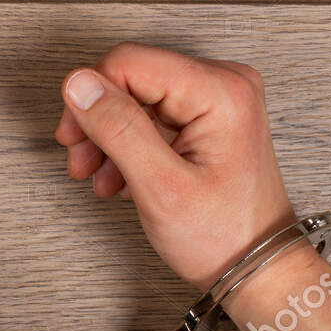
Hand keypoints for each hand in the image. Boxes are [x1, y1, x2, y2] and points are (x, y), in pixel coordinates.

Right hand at [54, 42, 295, 288]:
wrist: (256, 268)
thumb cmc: (223, 236)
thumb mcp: (160, 186)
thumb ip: (118, 128)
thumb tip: (78, 83)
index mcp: (221, 91)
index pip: (128, 62)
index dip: (90, 98)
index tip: (74, 139)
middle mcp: (224, 83)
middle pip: (130, 77)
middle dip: (97, 121)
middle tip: (81, 162)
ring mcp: (218, 98)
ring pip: (136, 96)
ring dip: (108, 137)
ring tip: (99, 177)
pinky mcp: (209, 115)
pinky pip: (152, 112)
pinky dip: (128, 144)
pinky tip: (120, 176)